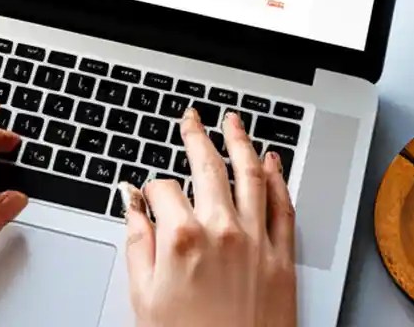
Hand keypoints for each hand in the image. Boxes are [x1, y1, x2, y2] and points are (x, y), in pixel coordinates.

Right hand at [123, 108, 296, 326]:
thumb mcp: (143, 295)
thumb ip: (137, 241)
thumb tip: (130, 203)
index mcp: (181, 237)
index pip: (162, 189)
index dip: (149, 190)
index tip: (147, 195)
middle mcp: (222, 230)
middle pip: (208, 165)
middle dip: (197, 135)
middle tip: (193, 118)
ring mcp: (256, 241)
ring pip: (251, 174)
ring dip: (241, 141)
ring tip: (234, 122)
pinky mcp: (283, 258)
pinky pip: (283, 205)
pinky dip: (278, 177)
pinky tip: (272, 162)